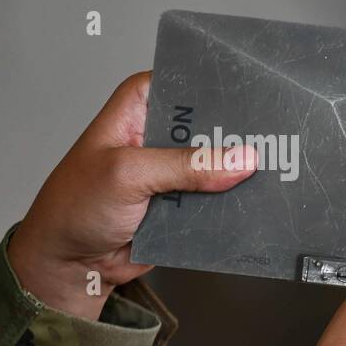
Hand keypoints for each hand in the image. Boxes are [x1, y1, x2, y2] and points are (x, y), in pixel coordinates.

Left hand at [8, 71, 256, 319]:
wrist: (68, 265)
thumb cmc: (76, 207)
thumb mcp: (127, 174)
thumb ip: (185, 165)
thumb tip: (240, 159)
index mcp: (139, 107)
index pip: (188, 80)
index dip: (220, 85)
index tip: (258, 92)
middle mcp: (157, 133)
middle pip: (211, 123)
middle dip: (237, 133)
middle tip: (274, 137)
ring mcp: (172, 170)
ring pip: (218, 164)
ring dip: (239, 172)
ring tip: (277, 169)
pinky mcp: (182, 203)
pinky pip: (217, 199)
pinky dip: (232, 203)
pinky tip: (258, 201)